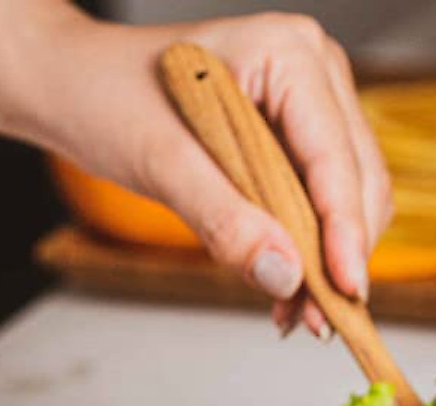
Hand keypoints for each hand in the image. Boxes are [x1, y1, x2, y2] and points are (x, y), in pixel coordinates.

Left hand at [31, 10, 391, 335]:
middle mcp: (314, 73)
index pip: (336, 158)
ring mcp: (312, 109)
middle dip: (339, 257)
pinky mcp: (299, 144)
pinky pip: (321, 210)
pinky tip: (283, 290)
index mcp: (287, 54)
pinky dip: (309, 256)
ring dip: (327, 265)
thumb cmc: (106, 98)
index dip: (345, 232)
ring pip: (350, 204)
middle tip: (316, 321)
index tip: (346, 292)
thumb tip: (283, 275)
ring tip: (294, 313)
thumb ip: (224, 219)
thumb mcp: (159, 160)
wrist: (76, 90)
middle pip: (358, 183)